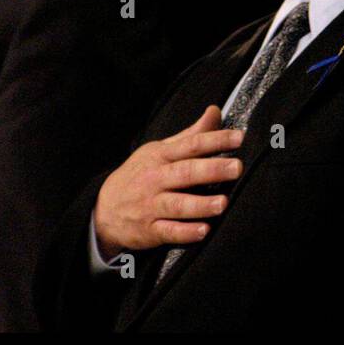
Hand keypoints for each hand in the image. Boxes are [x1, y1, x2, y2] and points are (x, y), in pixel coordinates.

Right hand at [94, 105, 243, 259]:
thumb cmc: (140, 175)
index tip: (239, 138)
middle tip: (236, 167)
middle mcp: (155, 179)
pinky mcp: (149, 230)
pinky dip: (186, 232)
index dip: (215, 140)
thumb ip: (190, 135)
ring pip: (177, 204)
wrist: (104, 210)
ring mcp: (151, 205)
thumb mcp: (160, 150)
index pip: (190, 145)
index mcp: (160, 156)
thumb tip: (215, 111)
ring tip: (223, 203)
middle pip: (186, 173)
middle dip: (212, 170)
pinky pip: (168, 232)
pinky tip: (203, 231)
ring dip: (201, 204)